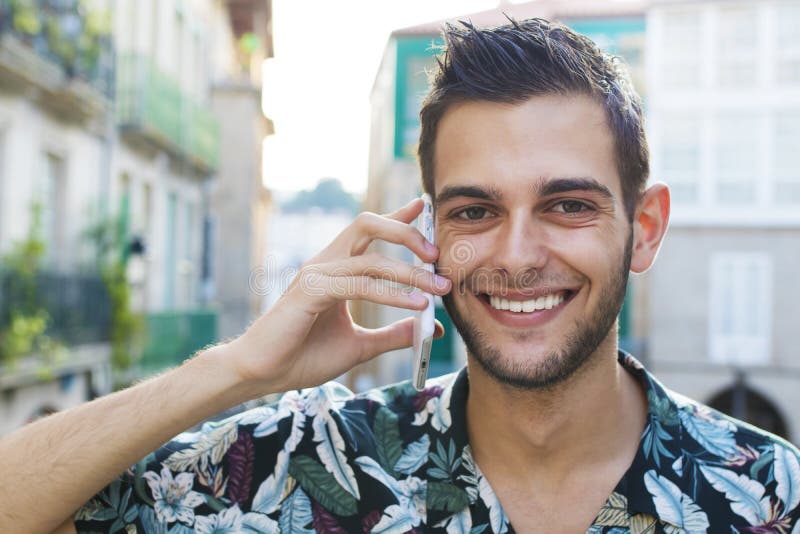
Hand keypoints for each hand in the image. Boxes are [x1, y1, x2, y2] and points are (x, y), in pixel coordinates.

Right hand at [224, 198, 451, 395]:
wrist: (263, 374)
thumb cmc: (304, 356)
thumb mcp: (360, 345)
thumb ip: (394, 334)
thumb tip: (432, 328)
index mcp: (336, 269)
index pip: (370, 232)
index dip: (397, 217)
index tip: (422, 207)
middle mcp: (326, 263)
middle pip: (368, 225)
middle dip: (406, 232)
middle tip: (436, 254)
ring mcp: (316, 274)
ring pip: (371, 258)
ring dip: (410, 273)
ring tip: (438, 289)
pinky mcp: (310, 292)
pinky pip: (359, 285)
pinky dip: (391, 294)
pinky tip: (416, 305)